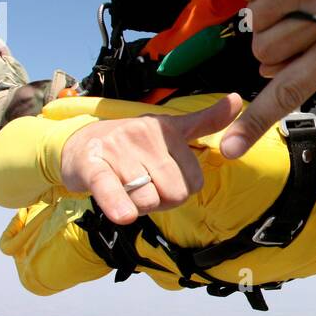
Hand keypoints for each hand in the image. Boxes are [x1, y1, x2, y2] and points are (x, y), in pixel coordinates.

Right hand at [60, 94, 241, 225]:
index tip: (162, 182)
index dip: (179, 193)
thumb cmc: (131, 143)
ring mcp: (117, 149)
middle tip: (143, 189)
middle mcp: (143, 136)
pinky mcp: (93, 165)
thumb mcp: (170, 128)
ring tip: (125, 190)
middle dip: (161, 202)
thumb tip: (236, 100)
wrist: (78, 145)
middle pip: (173, 194)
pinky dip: (119, 205)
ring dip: (137, 206)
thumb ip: (205, 120)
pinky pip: (112, 190)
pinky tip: (123, 215)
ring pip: (146, 200)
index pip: (193, 182)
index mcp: (166, 130)